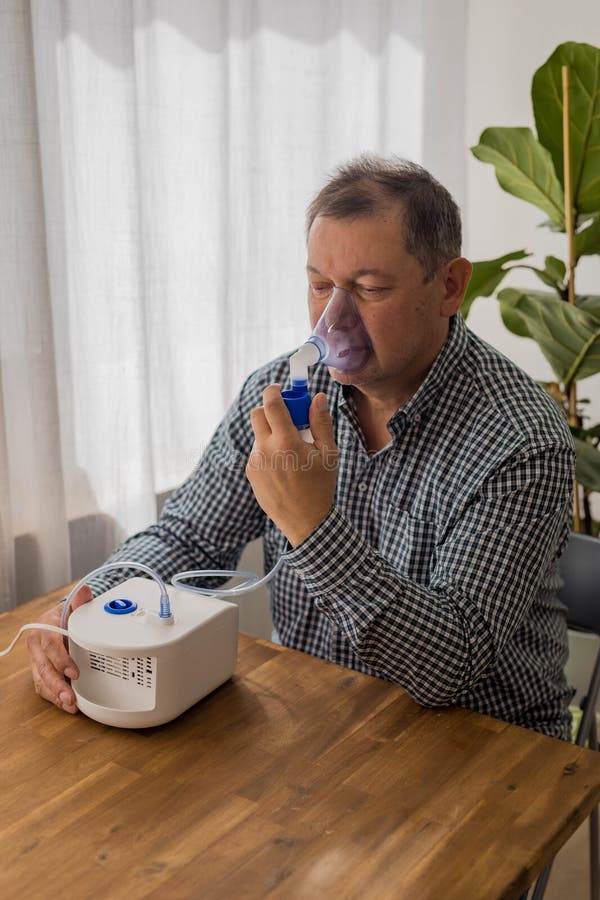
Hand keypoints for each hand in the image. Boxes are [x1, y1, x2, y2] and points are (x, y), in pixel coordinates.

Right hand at [27, 585, 92, 712]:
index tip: (74, 673)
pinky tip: (66, 705)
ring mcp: (36, 659)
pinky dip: (53, 697)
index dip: (61, 660)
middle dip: (57, 684)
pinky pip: (42, 686)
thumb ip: (80, 600)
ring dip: (55, 694)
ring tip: (70, 706)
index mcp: (45, 626)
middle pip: (44, 667)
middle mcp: (36, 644)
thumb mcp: (74, 606)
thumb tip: (86, 590)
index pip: (50, 645)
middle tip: (71, 697)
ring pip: (41, 679)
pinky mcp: (38, 670)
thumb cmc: (68, 615)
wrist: (59, 620)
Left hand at [246, 384, 337, 545]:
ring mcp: (254, 462)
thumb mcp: (328, 453)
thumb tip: (318, 397)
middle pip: (257, 414)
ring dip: (271, 434)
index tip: (280, 389)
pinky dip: (268, 451)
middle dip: (270, 410)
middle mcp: (265, 450)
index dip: (273, 390)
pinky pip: (257, 452)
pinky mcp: (250, 473)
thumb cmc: (321, 486)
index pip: (271, 403)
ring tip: (291, 452)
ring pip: (258, 435)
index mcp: (286, 442)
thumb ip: (321, 422)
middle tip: (288, 418)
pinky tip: (284, 467)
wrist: (305, 521)